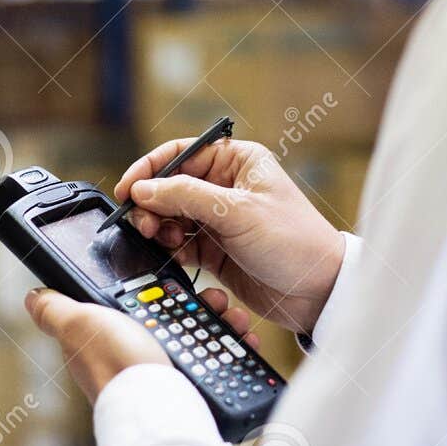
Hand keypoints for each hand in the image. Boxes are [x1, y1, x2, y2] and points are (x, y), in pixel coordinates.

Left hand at [26, 286, 262, 402]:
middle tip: (217, 301)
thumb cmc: (116, 365)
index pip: (137, 307)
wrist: (157, 411)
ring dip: (223, 326)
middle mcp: (137, 361)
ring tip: (235, 320)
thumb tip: (33, 297)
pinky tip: (245, 344)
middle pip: (176, 322)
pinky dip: (236, 351)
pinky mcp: (194, 391)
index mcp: (109, 343)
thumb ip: (56, 311)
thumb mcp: (77, 325)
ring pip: (203, 340)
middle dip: (201, 309)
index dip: (160, 292)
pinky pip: (219, 364)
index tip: (180, 282)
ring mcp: (168, 376)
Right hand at [115, 138, 345, 334]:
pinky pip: (178, 242)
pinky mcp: (214, 249)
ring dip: (157, 227)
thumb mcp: (237, 212)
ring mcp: (218, 219)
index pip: (181, 153)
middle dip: (151, 203)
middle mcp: (224, 186)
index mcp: (237, 161)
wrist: (318, 292)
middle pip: (169, 186)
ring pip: (169, 215)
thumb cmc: (293, 241)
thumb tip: (143, 189)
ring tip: (157, 239)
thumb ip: (186, 196)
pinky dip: (168, 247)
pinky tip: (170, 254)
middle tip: (142, 223)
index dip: (150, 168)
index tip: (128, 189)